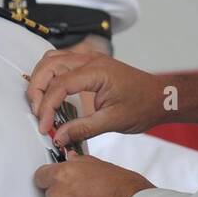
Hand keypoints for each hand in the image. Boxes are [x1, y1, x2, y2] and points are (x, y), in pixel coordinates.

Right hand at [26, 50, 164, 146]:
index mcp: (97, 71)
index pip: (60, 84)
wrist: (160, 97)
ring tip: (39, 104)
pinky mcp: (88, 64)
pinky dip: (49, 76)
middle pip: (49, 66)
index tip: (44, 126)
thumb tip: (58, 137)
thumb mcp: (113, 121)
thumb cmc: (142, 105)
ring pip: (51, 60)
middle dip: (37, 89)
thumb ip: (83, 128)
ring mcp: (88, 59)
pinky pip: (60, 62)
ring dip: (40, 80)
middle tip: (37, 114)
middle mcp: (90, 60)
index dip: (47, 106)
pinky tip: (49, 93)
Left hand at [33, 153, 153, 196]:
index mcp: (63, 176)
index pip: (40, 176)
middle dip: (63, 194)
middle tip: (83, 193)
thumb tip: (71, 161)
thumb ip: (79, 163)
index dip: (49, 177)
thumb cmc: (125, 190)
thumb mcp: (101, 165)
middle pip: (50, 195)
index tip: (54, 179)